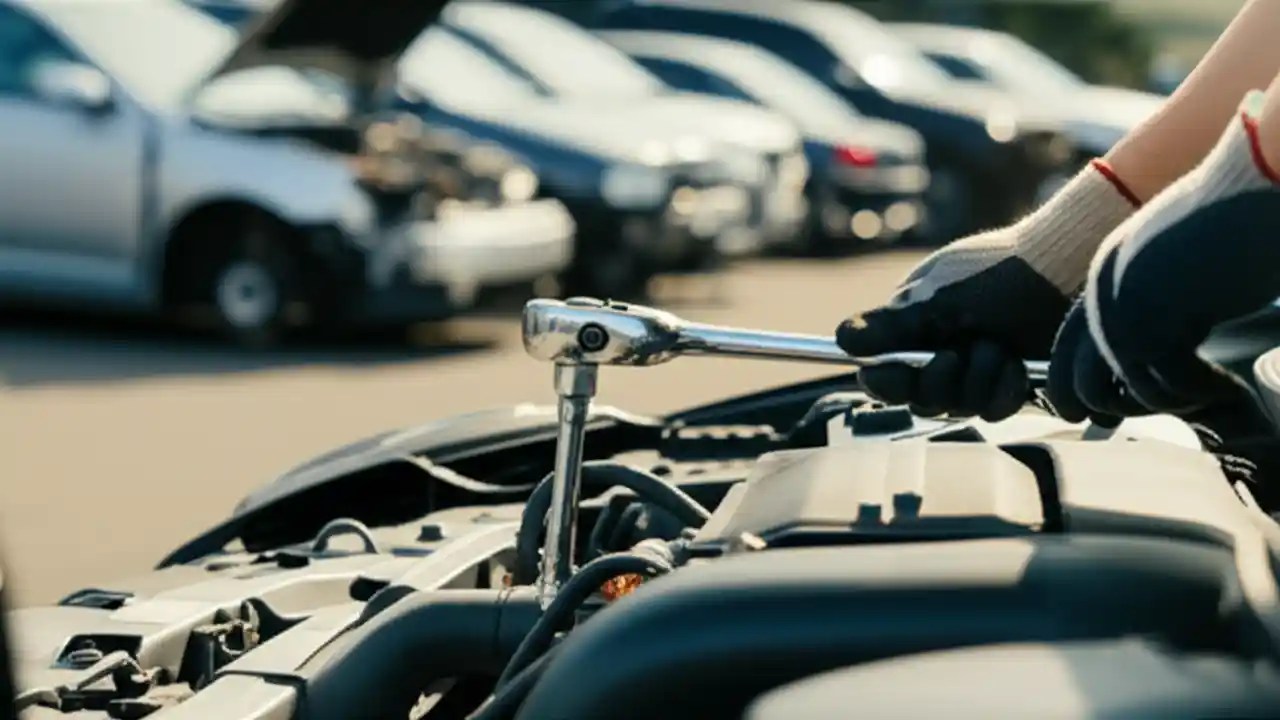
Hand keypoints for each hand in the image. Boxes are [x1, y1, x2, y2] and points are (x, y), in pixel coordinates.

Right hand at [835, 162, 1135, 421]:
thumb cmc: (997, 275)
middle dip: (939, 381)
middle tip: (956, 354)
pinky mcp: (1011, 382)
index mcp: (915, 330)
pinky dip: (1004, 388)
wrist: (1065, 268)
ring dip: (976, 380)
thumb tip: (841, 338)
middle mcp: (942, 351)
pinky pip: (995, 407)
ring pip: (958, 406)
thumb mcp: (937, 302)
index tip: (891, 376)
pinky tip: (1014, 364)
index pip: (885, 373)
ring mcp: (978, 368)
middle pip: (920, 398)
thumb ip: (889, 328)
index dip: (886, 381)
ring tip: (994, 347)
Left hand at [1047, 93, 1279, 422]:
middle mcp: (1103, 294)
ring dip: (1175, 399)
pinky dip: (1200, 393)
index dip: (1082, 390)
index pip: (1067, 352)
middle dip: (1124, 408)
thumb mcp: (1170, 262)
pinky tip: (1227, 385)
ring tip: (1212, 388)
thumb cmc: (1232, 221)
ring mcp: (1127, 310)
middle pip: (1082, 385)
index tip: (1110, 412)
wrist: (1257, 182)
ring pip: (1132, 391)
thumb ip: (1146, 301)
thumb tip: (1133, 366)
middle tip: (1175, 404)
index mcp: (1103, 276)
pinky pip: (1170, 386)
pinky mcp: (1162, 323)